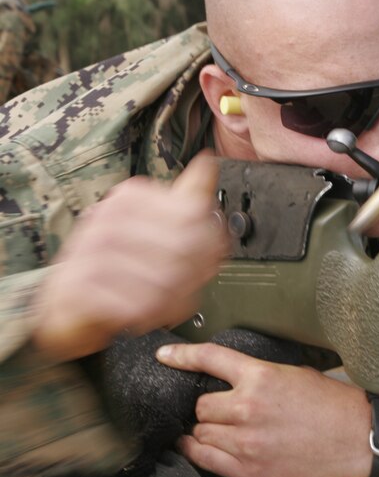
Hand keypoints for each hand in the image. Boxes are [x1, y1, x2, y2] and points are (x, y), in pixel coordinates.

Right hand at [33, 153, 228, 360]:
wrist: (69, 302)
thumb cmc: (118, 260)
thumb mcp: (155, 222)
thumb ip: (187, 196)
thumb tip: (209, 161)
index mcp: (130, 196)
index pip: (194, 214)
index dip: (211, 245)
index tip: (208, 261)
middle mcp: (107, 216)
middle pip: (183, 248)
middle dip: (194, 275)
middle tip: (189, 288)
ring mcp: (88, 250)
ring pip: (164, 280)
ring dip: (174, 300)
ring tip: (167, 303)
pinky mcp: (78, 286)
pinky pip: (136, 304)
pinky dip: (150, 315)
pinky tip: (147, 313)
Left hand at [156, 343, 371, 476]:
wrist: (359, 440)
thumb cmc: (333, 406)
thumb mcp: (297, 375)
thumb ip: (260, 377)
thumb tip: (233, 381)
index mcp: (262, 377)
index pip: (209, 359)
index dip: (181, 355)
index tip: (164, 355)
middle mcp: (248, 408)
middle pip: (201, 406)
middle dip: (209, 407)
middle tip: (222, 410)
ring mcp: (246, 442)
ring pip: (200, 433)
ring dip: (206, 431)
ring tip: (219, 430)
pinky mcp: (248, 471)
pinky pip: (205, 460)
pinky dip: (201, 452)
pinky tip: (206, 448)